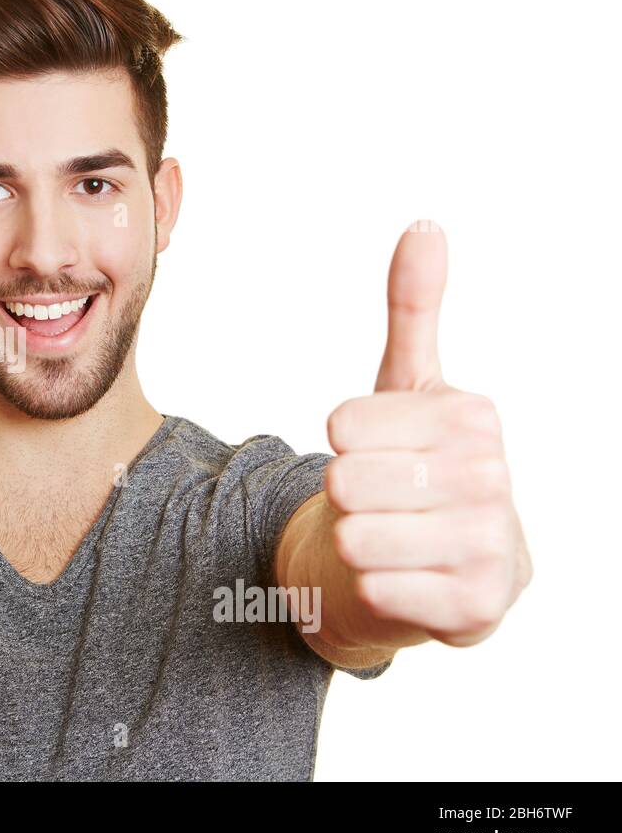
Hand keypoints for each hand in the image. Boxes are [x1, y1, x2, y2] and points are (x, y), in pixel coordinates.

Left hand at [324, 220, 531, 647]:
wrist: (440, 565)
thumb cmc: (414, 467)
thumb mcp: (409, 386)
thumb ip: (413, 308)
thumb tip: (424, 224)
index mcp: (471, 417)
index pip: (343, 425)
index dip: (341, 445)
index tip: (377, 452)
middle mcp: (492, 477)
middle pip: (345, 481)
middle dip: (345, 497)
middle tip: (380, 503)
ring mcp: (490, 544)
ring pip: (355, 537)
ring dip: (354, 543)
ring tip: (389, 539)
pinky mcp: (477, 609)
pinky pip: (376, 589)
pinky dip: (370, 587)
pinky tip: (402, 578)